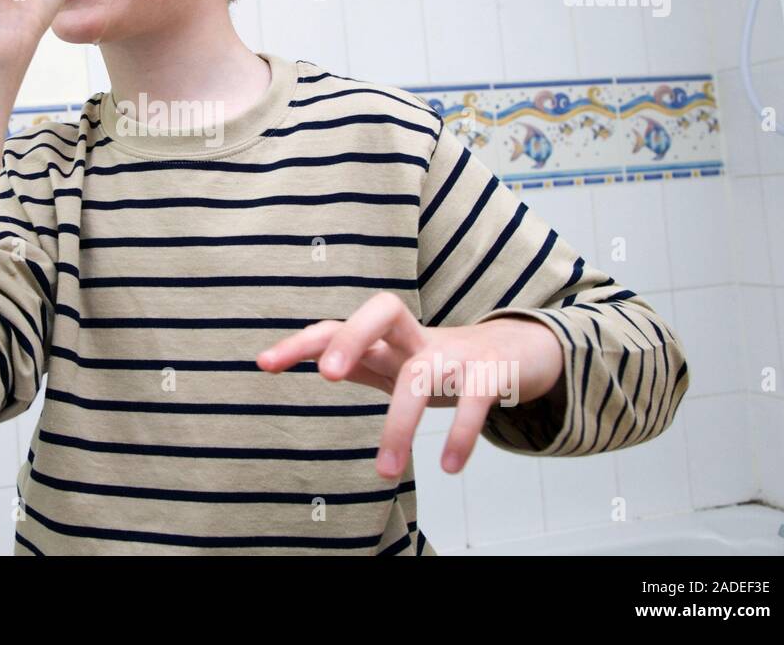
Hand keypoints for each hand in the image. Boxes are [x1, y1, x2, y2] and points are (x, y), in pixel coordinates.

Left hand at [255, 291, 564, 476]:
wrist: (518, 352)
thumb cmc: (440, 361)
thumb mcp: (394, 362)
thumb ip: (353, 362)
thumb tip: (292, 360)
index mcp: (388, 339)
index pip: (338, 327)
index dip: (301, 343)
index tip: (265, 363)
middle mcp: (417, 339)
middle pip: (383, 312)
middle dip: (352, 337)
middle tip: (328, 376)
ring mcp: (455, 354)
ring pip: (423, 374)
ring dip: (402, 424)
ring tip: (386, 471)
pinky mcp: (490, 375)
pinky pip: (474, 401)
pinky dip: (461, 434)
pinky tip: (447, 466)